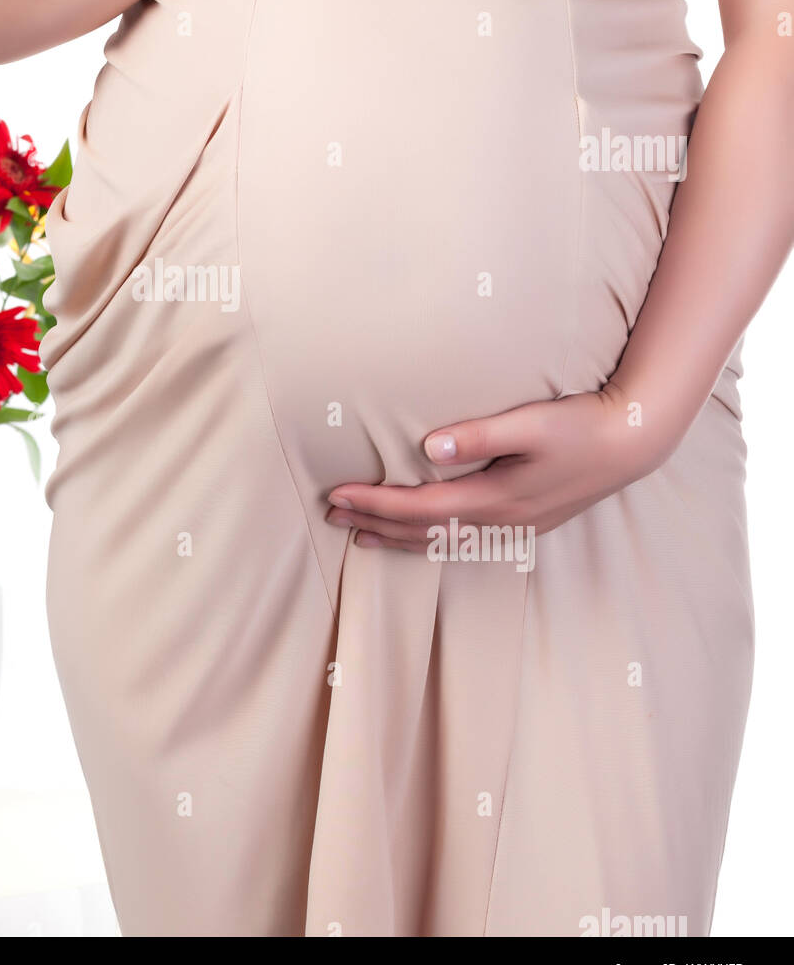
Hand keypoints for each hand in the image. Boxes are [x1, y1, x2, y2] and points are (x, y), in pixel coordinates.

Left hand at [325, 383, 677, 553]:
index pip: (420, 507)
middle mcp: (501, 521)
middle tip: (333, 515)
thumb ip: (479, 434)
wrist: (632, 443)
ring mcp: (513, 527)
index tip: (339, 494)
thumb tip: (428, 446)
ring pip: (442, 542)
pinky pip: (462, 541)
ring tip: (360, 534)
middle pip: (423, 531)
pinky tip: (415, 537)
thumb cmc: (581, 426)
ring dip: (397, 537)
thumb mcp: (531, 422)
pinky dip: (429, 540)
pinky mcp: (523, 522)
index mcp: (497, 497)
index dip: (377, 503)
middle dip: (376, 523)